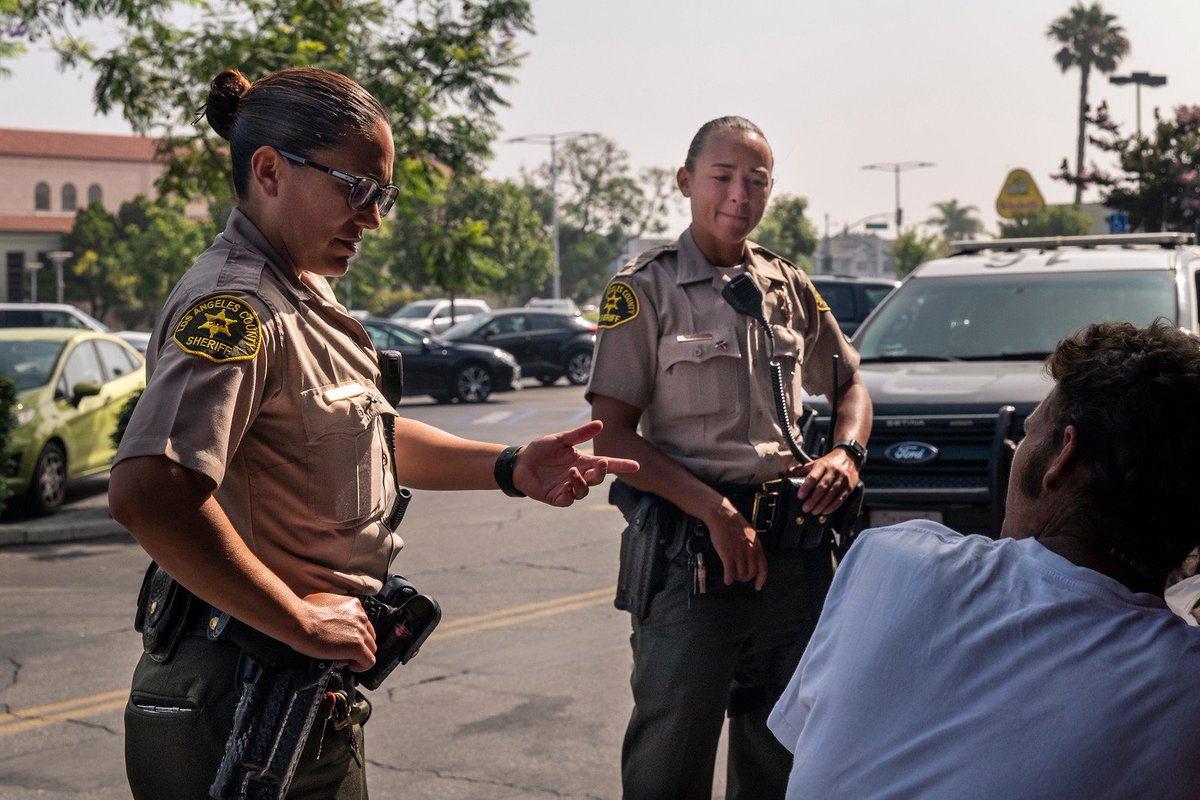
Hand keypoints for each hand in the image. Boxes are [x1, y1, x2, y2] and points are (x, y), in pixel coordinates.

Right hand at [293, 592, 376, 671]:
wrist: (299, 620)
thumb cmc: (303, 612)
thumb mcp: (323, 602)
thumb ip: (333, 610)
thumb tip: (331, 623)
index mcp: (353, 605)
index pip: (363, 623)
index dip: (355, 635)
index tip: (344, 641)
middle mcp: (360, 616)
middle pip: (369, 636)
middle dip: (359, 645)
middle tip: (344, 652)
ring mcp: (360, 631)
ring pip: (371, 648)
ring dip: (359, 656)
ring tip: (345, 660)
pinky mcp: (357, 646)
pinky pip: (369, 661)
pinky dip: (362, 666)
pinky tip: (351, 667)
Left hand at [513, 420, 639, 506]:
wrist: (520, 463)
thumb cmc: (540, 450)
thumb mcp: (561, 439)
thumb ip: (580, 434)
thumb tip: (601, 424)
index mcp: (582, 461)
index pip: (606, 464)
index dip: (621, 465)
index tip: (636, 465)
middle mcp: (579, 475)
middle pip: (598, 478)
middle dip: (603, 472)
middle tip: (602, 463)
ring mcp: (569, 488)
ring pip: (585, 491)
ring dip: (582, 482)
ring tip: (572, 472)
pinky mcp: (557, 497)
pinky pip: (570, 499)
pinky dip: (571, 492)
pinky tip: (565, 484)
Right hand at [703, 501, 767, 589]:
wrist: (721, 515)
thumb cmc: (732, 523)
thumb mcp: (749, 534)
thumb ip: (751, 546)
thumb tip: (751, 557)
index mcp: (756, 545)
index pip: (763, 567)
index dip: (761, 579)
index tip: (758, 586)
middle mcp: (750, 551)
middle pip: (751, 573)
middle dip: (745, 578)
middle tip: (739, 577)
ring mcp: (739, 554)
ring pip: (741, 575)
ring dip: (736, 577)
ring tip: (732, 575)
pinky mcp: (728, 555)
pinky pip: (730, 573)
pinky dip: (728, 579)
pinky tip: (726, 579)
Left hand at [790, 448, 859, 515]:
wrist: (849, 457)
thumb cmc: (828, 463)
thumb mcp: (815, 463)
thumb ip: (802, 469)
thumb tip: (788, 473)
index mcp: (822, 465)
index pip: (813, 476)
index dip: (806, 487)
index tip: (800, 496)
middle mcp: (833, 471)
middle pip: (822, 487)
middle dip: (813, 499)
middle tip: (805, 508)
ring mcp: (842, 479)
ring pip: (831, 494)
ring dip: (822, 504)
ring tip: (814, 511)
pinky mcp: (849, 486)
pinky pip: (841, 498)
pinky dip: (833, 506)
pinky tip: (825, 511)